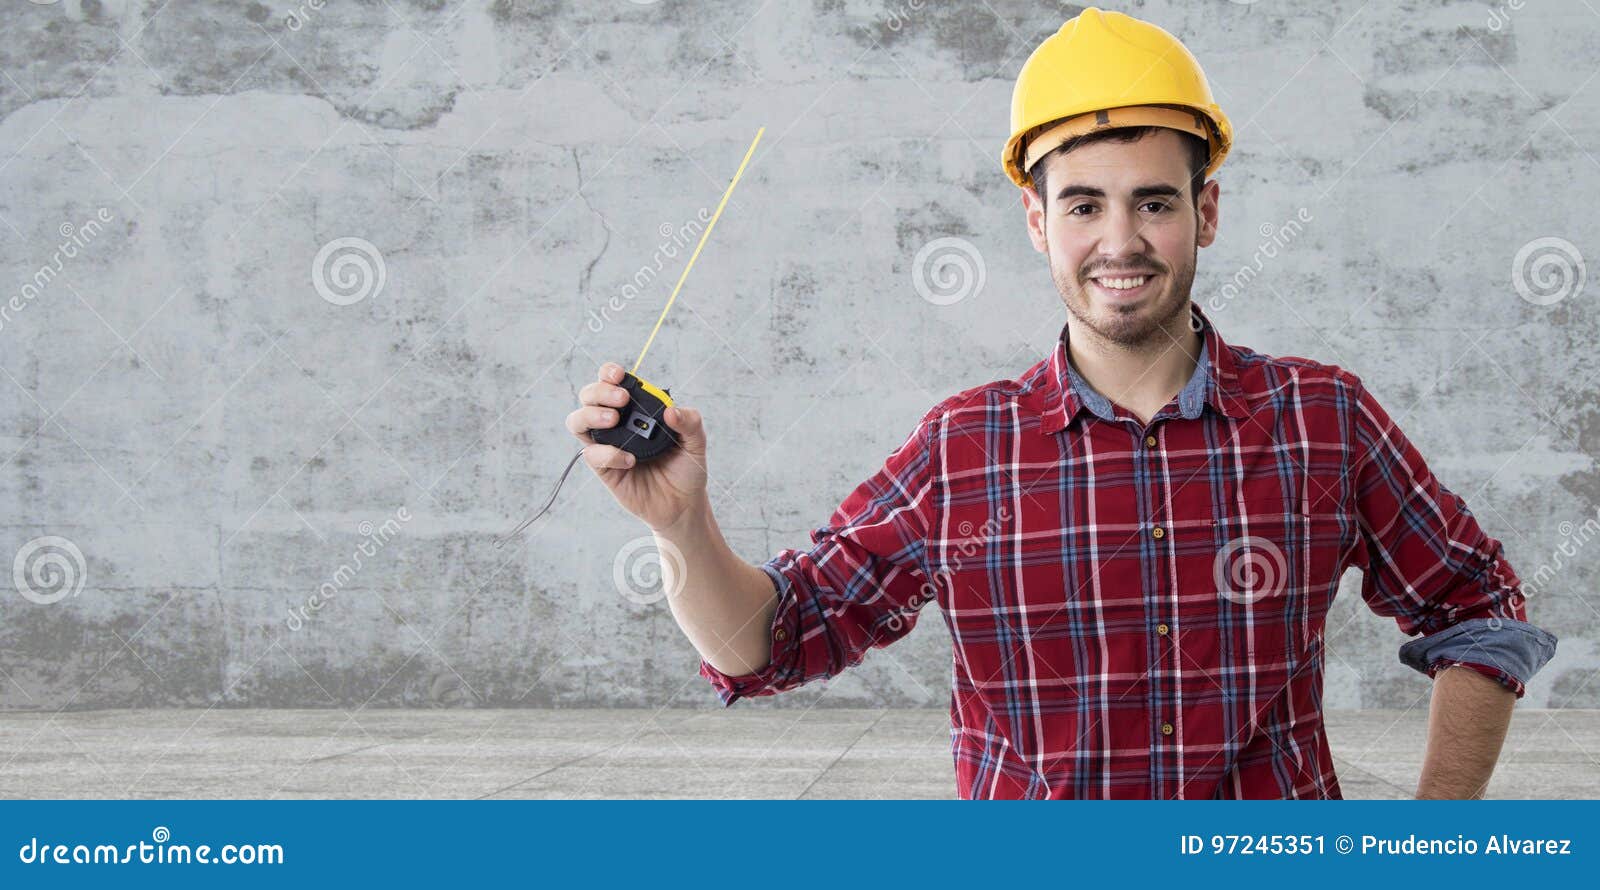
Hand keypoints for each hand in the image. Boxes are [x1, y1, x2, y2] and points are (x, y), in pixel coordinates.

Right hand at [566, 362, 708, 530]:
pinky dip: (608, 453)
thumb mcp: (696, 442)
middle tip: (623, 399)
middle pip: (589, 396)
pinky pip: (592, 455)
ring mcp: (607, 444)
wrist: (683, 504)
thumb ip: (690, 422)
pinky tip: (630, 460)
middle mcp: (617, 423)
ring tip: (613, 419)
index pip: (613, 382)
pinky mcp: (603, 469)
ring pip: (578, 421)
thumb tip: (671, 411)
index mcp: (636, 409)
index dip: (609, 373)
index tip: (619, 375)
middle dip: (599, 391)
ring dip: (590, 414)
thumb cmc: (686, 469)